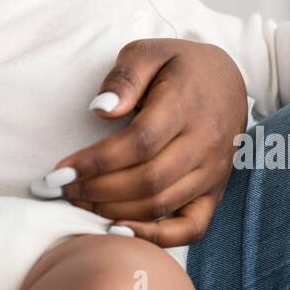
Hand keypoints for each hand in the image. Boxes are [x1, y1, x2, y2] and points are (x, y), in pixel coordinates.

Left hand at [40, 39, 247, 248]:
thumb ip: (124, 77)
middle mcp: (204, 143)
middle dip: (96, 190)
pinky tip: (118, 230)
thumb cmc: (179, 65)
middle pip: (147, 180)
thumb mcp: (149, 51)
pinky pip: (191, 228)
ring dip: (113, 209)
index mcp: (185, 105)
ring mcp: (213, 172)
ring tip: (79, 202)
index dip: (96, 162)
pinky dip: (155, 238)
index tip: (59, 171)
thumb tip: (100, 110)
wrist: (230, 80)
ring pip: (161, 204)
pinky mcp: (216, 192)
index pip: (139, 143)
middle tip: (62, 189)